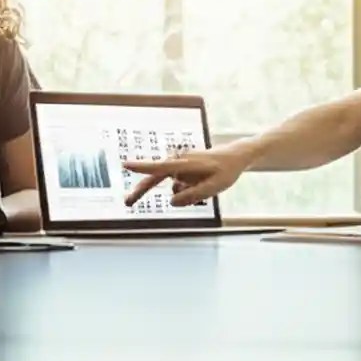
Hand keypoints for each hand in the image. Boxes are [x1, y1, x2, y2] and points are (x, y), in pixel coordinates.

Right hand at [123, 146, 251, 207]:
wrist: (235, 157)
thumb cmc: (226, 170)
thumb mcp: (214, 187)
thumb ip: (194, 195)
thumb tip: (171, 202)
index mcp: (185, 164)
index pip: (161, 167)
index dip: (143, 167)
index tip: (125, 165)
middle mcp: (179, 162)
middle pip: (155, 178)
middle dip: (142, 190)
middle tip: (127, 203)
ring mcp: (180, 166)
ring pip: (174, 188)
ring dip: (183, 194)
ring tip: (209, 184)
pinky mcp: (183, 170)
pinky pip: (180, 187)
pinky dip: (188, 191)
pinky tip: (204, 184)